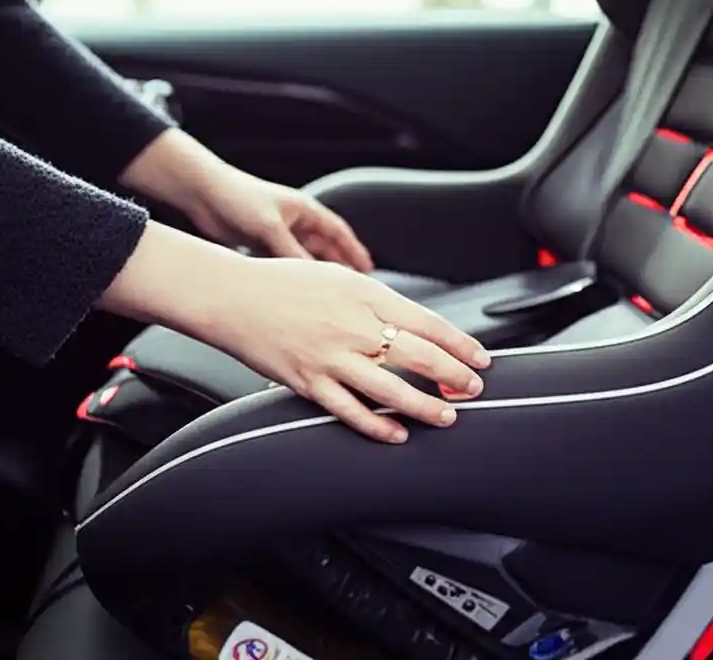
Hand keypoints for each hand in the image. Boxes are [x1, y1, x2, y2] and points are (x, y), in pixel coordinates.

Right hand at [99, 224, 489, 442]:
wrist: (232, 296)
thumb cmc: (285, 284)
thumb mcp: (341, 278)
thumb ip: (378, 302)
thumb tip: (415, 326)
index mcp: (366, 295)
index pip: (427, 322)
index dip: (459, 344)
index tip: (480, 359)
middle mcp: (353, 326)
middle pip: (418, 355)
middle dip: (453, 375)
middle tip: (473, 388)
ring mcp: (331, 357)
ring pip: (390, 389)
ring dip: (425, 406)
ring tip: (448, 415)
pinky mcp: (308, 381)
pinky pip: (350, 409)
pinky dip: (377, 425)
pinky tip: (398, 434)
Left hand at [121, 129, 373, 270]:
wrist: (202, 193)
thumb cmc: (238, 198)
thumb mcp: (270, 228)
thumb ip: (291, 254)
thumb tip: (311, 279)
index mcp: (304, 210)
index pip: (339, 233)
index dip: (354, 251)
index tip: (368, 269)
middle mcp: (294, 222)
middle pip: (324, 249)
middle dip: (338, 268)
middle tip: (351, 290)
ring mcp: (277, 233)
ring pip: (303, 259)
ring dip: (314, 275)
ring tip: (326, 296)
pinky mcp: (259, 244)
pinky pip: (282, 264)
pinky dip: (291, 276)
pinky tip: (295, 292)